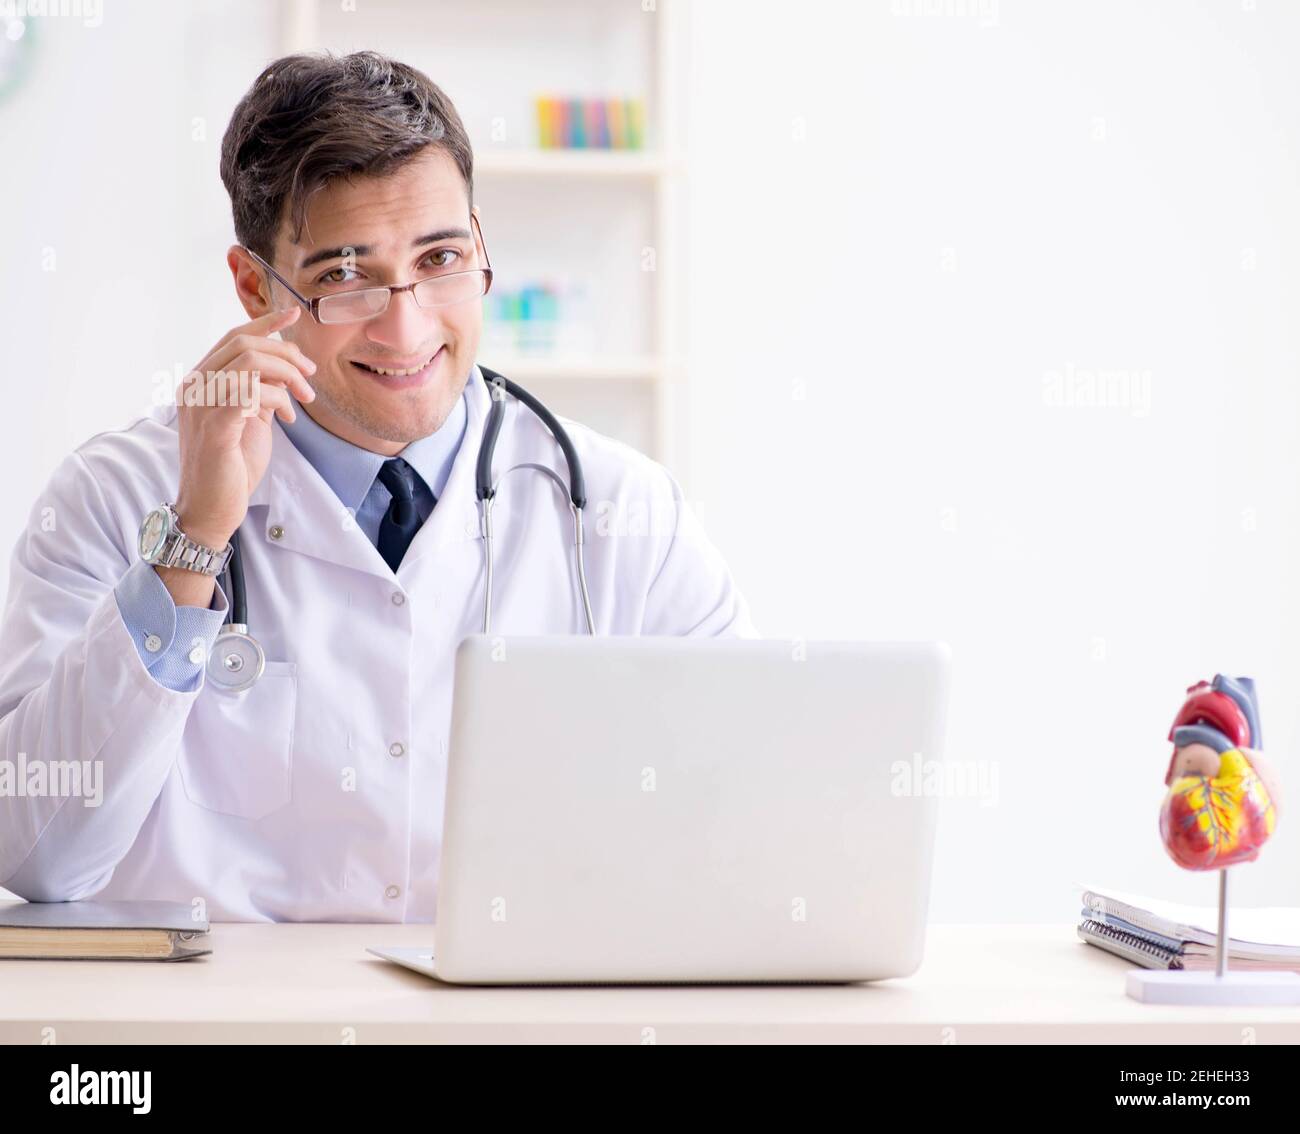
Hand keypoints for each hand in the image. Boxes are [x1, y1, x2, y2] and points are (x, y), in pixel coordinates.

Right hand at [162, 307, 316, 607]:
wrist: (211, 508)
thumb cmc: (231, 467)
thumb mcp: (248, 420)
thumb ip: (258, 392)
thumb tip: (282, 372)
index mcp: (199, 382)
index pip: (232, 338)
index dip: (264, 323)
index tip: (293, 314)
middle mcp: (193, 386)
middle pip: (243, 343)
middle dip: (286, 353)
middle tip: (311, 376)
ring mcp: (200, 404)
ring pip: (249, 362)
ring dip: (287, 375)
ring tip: (304, 398)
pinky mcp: (215, 424)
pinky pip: (252, 392)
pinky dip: (278, 400)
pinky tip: (287, 420)